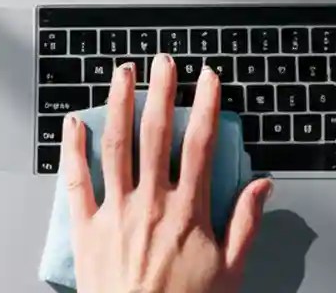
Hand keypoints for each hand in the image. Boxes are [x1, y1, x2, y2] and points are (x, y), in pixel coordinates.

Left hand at [61, 55, 273, 292]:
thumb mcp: (230, 272)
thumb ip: (246, 224)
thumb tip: (262, 187)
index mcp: (188, 212)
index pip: (200, 145)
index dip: (206, 105)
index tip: (208, 79)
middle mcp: (151, 205)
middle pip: (156, 134)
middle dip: (162, 92)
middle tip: (164, 62)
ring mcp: (116, 213)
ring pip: (116, 146)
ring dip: (119, 104)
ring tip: (122, 74)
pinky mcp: (86, 229)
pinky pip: (77, 182)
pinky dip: (74, 150)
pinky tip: (75, 124)